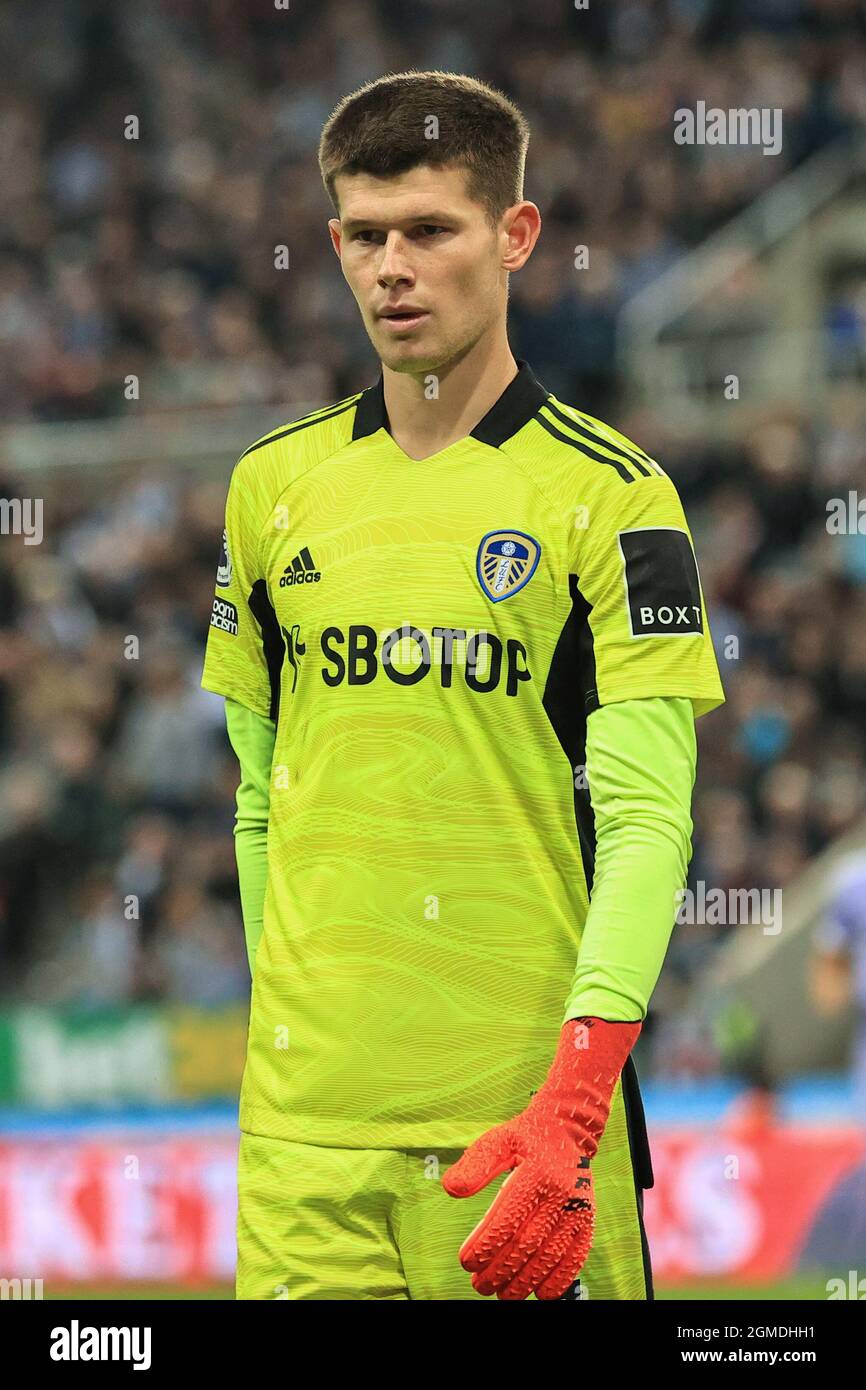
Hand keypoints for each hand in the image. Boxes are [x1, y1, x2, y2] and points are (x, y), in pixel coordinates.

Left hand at [441, 1016, 639, 1299]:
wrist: (567, 1131)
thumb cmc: (524, 1139)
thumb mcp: (496, 1140)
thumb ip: (474, 1165)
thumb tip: (450, 1189)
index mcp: (537, 1172)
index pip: (509, 1217)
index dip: (487, 1245)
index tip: (466, 1262)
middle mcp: (561, 1193)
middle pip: (528, 1243)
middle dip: (501, 1270)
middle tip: (479, 1285)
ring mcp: (577, 1209)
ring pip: (550, 1256)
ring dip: (525, 1281)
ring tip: (502, 1294)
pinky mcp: (587, 1221)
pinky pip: (575, 1257)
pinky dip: (558, 1280)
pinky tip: (540, 1294)